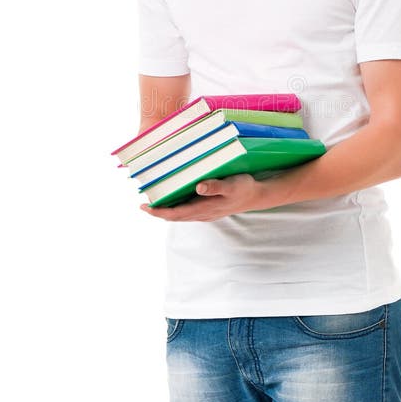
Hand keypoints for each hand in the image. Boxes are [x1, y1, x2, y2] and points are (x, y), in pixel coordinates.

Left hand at [139, 173, 262, 221]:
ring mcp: (205, 213)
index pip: (174, 213)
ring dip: (166, 211)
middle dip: (157, 212)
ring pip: (180, 215)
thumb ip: (215, 186)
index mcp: (203, 208)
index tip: (144, 206)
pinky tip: (175, 200)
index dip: (157, 212)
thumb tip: (199, 187)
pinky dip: (177, 208)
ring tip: (154, 202)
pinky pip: (187, 212)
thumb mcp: (232, 185)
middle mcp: (202, 214)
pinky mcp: (208, 210)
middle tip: (143, 203)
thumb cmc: (244, 188)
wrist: (257, 196)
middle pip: (174, 216)